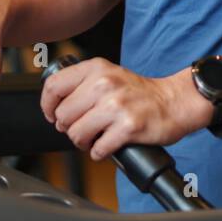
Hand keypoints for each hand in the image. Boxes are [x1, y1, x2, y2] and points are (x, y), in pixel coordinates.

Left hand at [40, 58, 212, 160]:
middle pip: (62, 115)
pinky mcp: (128, 127)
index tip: (52, 115)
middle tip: (81, 129)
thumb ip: (81, 84)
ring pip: (76, 133)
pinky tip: (107, 145)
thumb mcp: (108, 74)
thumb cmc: (139, 92)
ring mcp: (116, 105)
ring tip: (94, 138)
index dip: (47, 105)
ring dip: (82, 142)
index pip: (53, 85)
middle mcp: (103, 84)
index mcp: (95, 68)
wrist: (174, 101)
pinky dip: (99, 152)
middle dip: (68, 128)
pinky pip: (98, 148)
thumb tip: (54, 107)